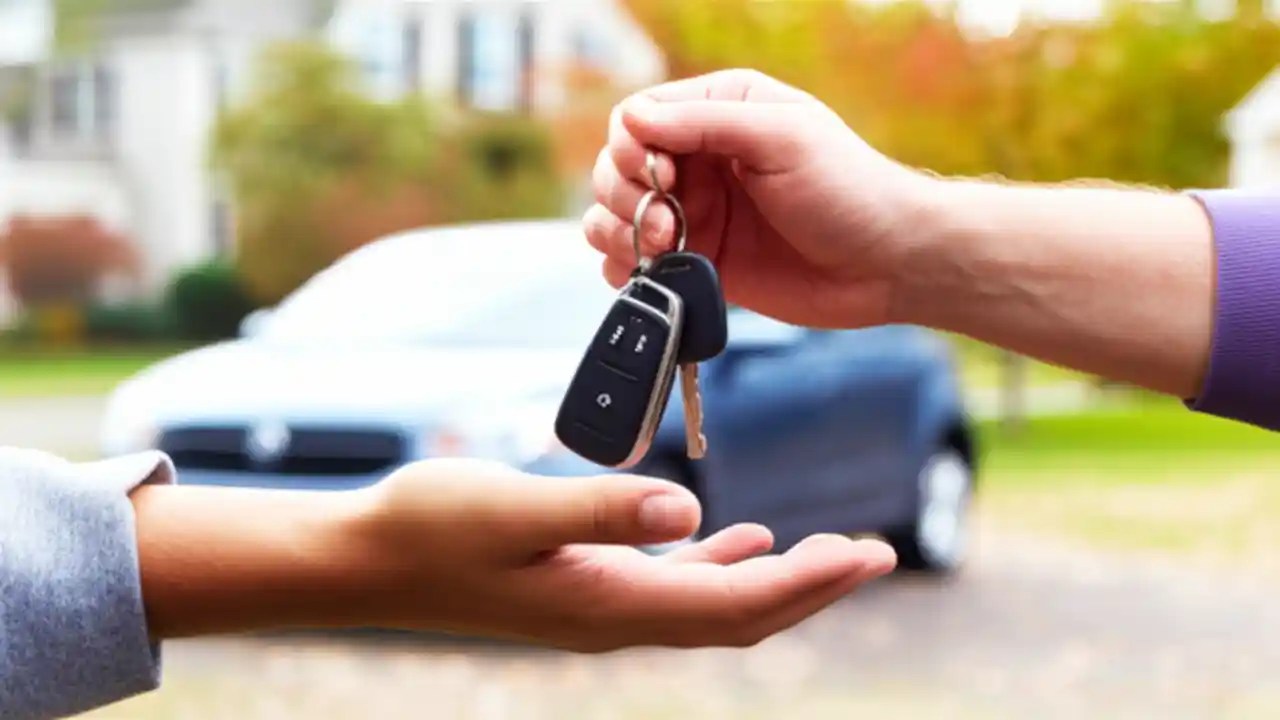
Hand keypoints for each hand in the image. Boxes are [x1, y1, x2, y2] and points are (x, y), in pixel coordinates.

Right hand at [348, 459, 895, 651]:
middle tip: (875, 553)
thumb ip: (601, 507)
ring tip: (827, 554)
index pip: (733, 603)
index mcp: (607, 602)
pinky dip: (716, 567)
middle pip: (737, 616)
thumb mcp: (513, 506)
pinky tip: (733, 538)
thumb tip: (690, 511)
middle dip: (810, 588)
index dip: (807, 582)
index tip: (870, 553)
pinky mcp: (580, 588)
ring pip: (710, 605)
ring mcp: (596, 607)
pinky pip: (670, 587)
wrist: (366, 561)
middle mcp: (613, 617)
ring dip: (772, 581)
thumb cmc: (429, 526)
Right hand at [584, 69, 933, 328]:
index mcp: (720, 112)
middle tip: (668, 223)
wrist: (888, 264)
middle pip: (616, 168)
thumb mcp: (782, 137)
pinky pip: (634, 263)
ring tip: (664, 249)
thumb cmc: (850, 190)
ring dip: (620, 233)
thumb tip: (633, 119)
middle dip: (626, 196)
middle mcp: (700, 161)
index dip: (632, 148)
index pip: (637, 116)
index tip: (659, 176)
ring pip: (614, 216)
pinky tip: (652, 273)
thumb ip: (705, 123)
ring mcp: (696, 214)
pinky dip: (626, 269)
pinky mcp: (699, 262)